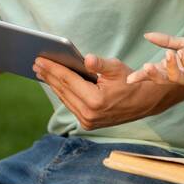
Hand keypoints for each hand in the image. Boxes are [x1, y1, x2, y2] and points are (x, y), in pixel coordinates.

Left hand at [33, 53, 183, 130]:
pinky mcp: (89, 124)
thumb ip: (100, 64)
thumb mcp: (118, 68)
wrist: (147, 102)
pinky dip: (63, 93)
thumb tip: (85, 59)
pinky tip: (55, 83)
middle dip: (49, 76)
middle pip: (63, 90)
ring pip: (65, 99)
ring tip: (41, 72)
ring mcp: (89, 121)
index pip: (68, 81)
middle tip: (36, 63)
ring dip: (53, 85)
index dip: (53, 68)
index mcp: (96, 101)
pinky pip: (71, 105)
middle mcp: (90, 115)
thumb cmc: (134, 81)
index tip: (40, 59)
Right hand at [126, 32, 183, 91]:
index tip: (128, 79)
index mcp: (173, 69)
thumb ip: (166, 41)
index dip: (142, 76)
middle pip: (162, 79)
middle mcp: (180, 76)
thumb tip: (146, 35)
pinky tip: (182, 54)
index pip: (155, 73)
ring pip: (176, 78)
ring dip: (170, 67)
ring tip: (168, 54)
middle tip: (145, 67)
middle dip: (153, 74)